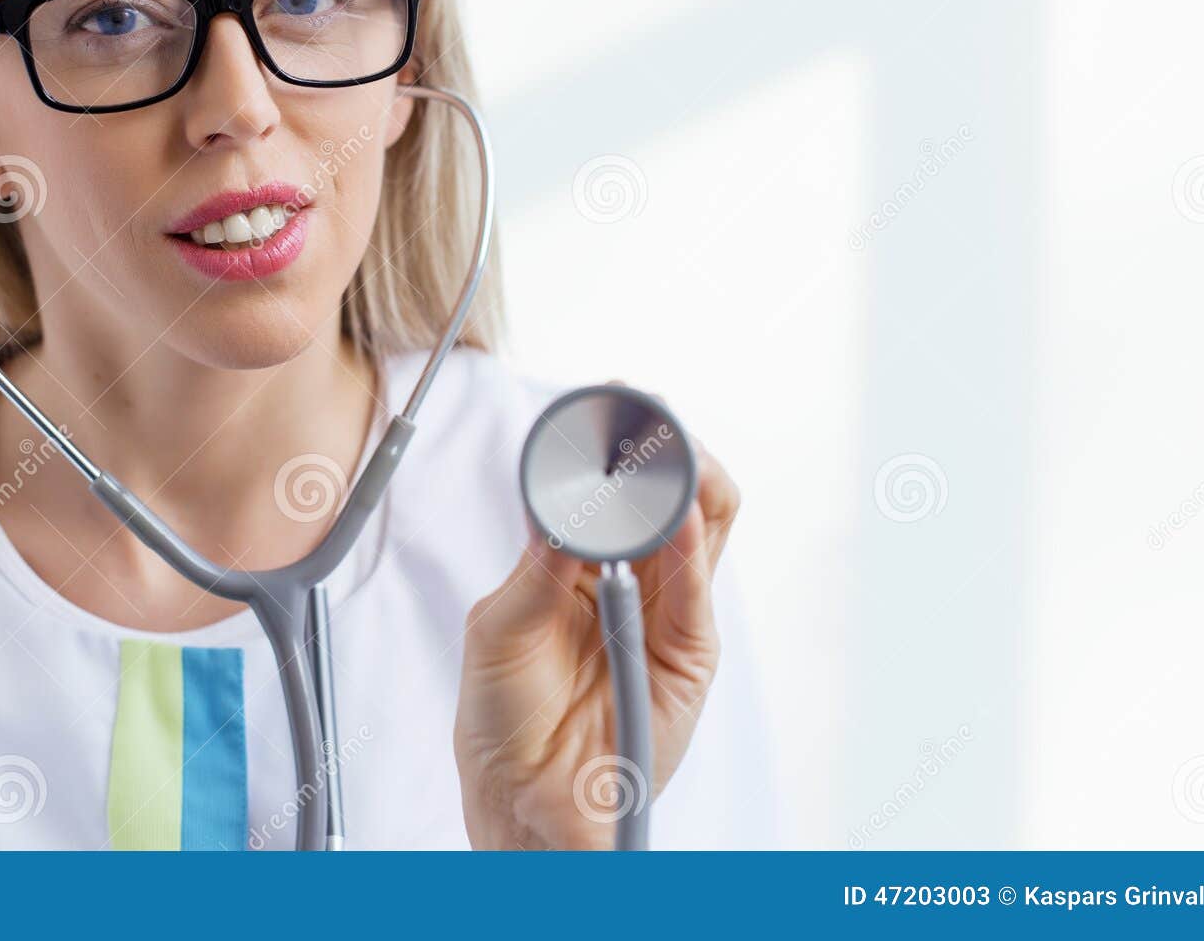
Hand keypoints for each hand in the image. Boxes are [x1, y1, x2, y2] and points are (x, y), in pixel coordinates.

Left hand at [454, 390, 740, 848]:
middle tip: (646, 414)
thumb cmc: (502, 715)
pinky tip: (678, 515)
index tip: (606, 404)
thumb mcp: (500, 628)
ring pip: (702, 527)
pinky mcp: (691, 655)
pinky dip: (694, 546)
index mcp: (578, 563)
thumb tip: (565, 507)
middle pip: (668, 493)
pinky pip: (700, 591)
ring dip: (688, 480)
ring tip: (666, 448)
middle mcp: (630, 578)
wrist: (522, 800)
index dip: (613, 444)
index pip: (609, 487)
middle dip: (663, 446)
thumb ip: (539, 569)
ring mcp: (667, 613)